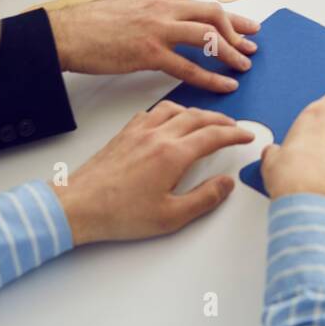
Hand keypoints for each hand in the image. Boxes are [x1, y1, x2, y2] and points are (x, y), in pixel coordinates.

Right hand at [46, 0, 258, 92]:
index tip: (248, 26)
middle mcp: (164, 9)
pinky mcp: (148, 53)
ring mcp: (157, 30)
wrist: (67, 33)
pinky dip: (211, 77)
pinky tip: (224, 86)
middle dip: (237, 31)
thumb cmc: (91, 19)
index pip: (205, 4)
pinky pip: (188, 67)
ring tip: (243, 66)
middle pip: (213, 16)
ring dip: (229, 53)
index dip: (231, 17)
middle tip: (252, 46)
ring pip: (206, 38)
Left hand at [52, 101, 254, 244]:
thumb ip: (204, 198)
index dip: (234, 134)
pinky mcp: (124, 134)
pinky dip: (169, 112)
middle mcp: (158, 136)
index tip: (246, 136)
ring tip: (206, 120)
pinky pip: (153, 112)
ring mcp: (139, 132)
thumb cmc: (120, 214)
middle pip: (198, 117)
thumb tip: (226, 183)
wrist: (79, 205)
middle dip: (220, 120)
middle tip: (233, 127)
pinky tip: (169, 121)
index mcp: (173, 154)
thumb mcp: (171, 217)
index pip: (213, 136)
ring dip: (196, 112)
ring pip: (176, 109)